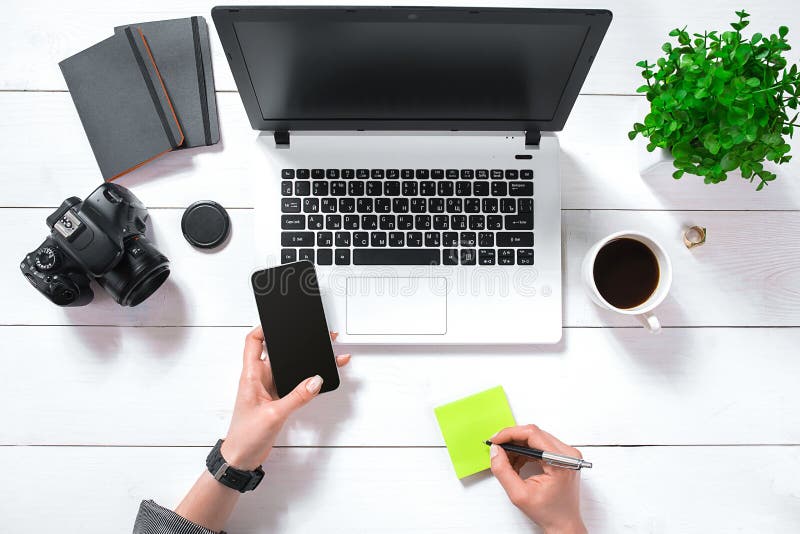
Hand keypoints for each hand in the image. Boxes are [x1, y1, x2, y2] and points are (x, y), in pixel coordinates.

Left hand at [221, 326, 350, 469]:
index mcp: (251, 376)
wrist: (242, 459)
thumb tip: (315, 380)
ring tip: (325, 355)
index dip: (265, 327)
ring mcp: (269, 389)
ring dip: (305, 363)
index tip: (281, 321)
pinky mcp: (277, 399)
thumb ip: (297, 397)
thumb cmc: (245, 437)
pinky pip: (295, 385)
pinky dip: (307, 381)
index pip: (253, 341)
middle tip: (315, 337)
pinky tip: (319, 379)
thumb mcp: (274, 415)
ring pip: (288, 368)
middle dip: (296, 343)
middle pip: (278, 352)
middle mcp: (259, 379)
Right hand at [489, 425, 586, 533]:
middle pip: (534, 434)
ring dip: (518, 447)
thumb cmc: (549, 513)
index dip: (510, 434)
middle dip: (512, 440)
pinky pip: (540, 445)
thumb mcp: (519, 495)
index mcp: (561, 462)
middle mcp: (568, 454)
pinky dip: (525, 451)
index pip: (532, 434)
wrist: (563, 523)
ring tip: (508, 461)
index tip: (495, 440)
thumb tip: (495, 451)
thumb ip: (503, 471)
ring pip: (536, 438)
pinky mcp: (563, 456)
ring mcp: (567, 454)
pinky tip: (517, 462)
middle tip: (498, 449)